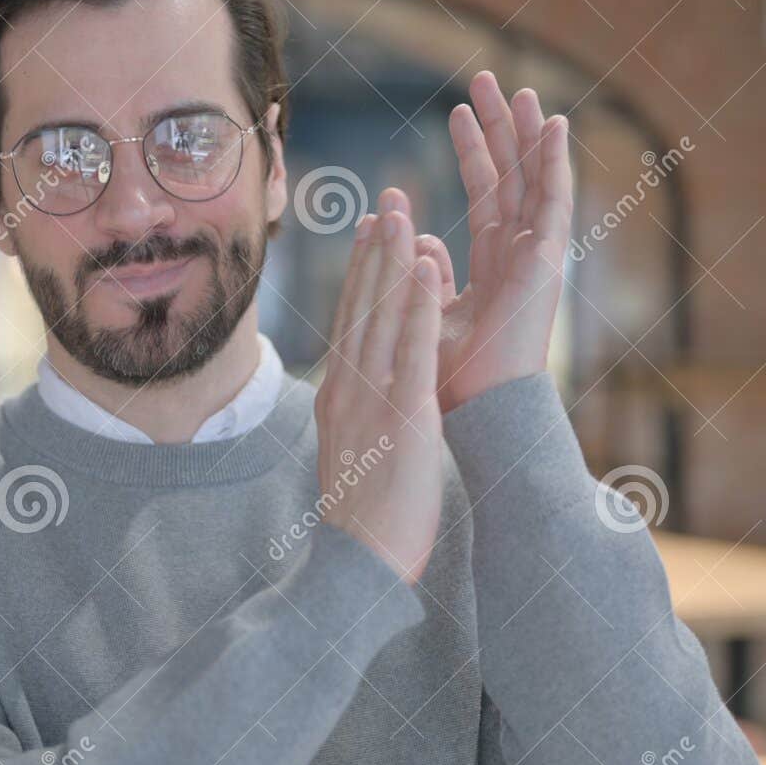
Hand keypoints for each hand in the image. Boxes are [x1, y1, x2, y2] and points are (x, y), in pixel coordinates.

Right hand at [315, 208, 443, 584]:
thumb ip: (357, 414)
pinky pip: (410, 350)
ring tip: (401, 211)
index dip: (359, 273)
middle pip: (359, 307)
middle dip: (372, 251)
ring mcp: (371, 400)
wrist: (359, 563)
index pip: (349, 322)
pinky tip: (426, 268)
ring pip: (379, 316)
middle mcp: (347, 389)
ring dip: (391, 260)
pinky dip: (417, 305)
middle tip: (383, 201)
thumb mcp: (352, 453)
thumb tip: (357, 391)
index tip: (368, 232)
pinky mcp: (401, 417)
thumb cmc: (364, 518)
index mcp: (338, 397)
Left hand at [408, 70, 572, 411]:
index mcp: (494, 261)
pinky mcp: (548, 261)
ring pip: (535, 180)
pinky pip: (555, 200)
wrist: (477, 408)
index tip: (459, 112)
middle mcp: (519, 252)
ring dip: (528, 133)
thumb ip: (430, 272)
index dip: (474, 150)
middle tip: (486, 80)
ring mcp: (537, 255)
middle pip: (512, 175)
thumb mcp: (431, 311)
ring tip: (520, 88)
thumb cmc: (454, 374)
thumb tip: (423, 238)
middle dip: (500, 127)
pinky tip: (555, 124)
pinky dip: (556, 161)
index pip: (485, 191)